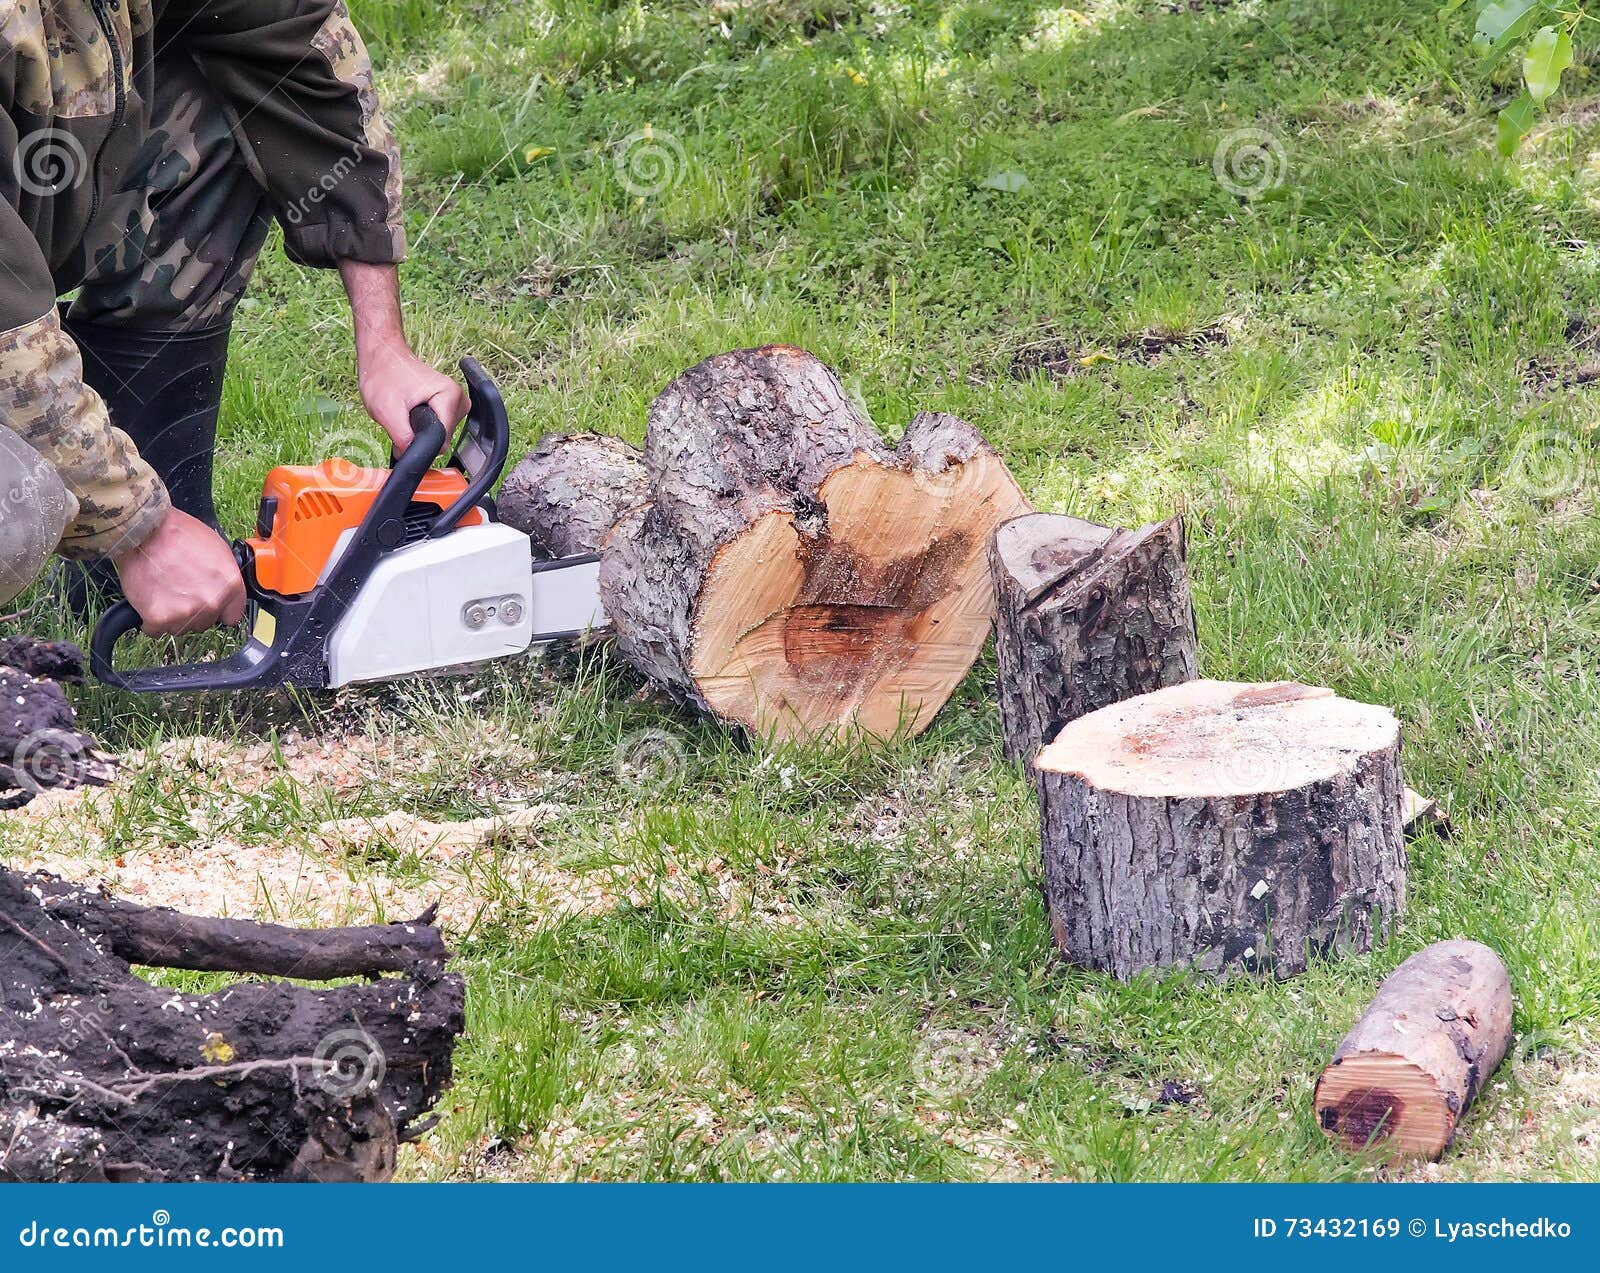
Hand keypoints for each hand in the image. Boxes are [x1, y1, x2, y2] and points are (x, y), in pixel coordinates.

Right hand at [113, 508, 245, 636]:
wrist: (144, 531)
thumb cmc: (179, 535)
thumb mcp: (218, 550)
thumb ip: (224, 578)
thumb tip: (225, 593)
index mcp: (231, 586)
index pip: (232, 616)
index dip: (218, 609)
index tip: (207, 604)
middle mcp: (212, 602)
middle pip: (205, 623)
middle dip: (193, 611)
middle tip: (179, 590)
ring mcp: (186, 612)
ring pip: (181, 628)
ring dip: (172, 616)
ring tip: (163, 591)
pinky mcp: (159, 617)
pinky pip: (155, 630)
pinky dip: (150, 620)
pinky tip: (150, 600)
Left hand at [356, 338, 467, 453]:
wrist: (382, 358)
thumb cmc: (383, 375)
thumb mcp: (386, 411)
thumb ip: (402, 438)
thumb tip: (410, 458)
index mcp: (450, 396)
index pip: (441, 441)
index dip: (420, 443)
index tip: (404, 428)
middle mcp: (459, 399)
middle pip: (442, 439)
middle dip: (419, 435)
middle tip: (402, 415)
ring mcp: (455, 403)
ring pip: (439, 436)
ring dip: (419, 430)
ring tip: (405, 411)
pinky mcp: (449, 407)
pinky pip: (438, 429)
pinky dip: (422, 426)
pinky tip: (411, 412)